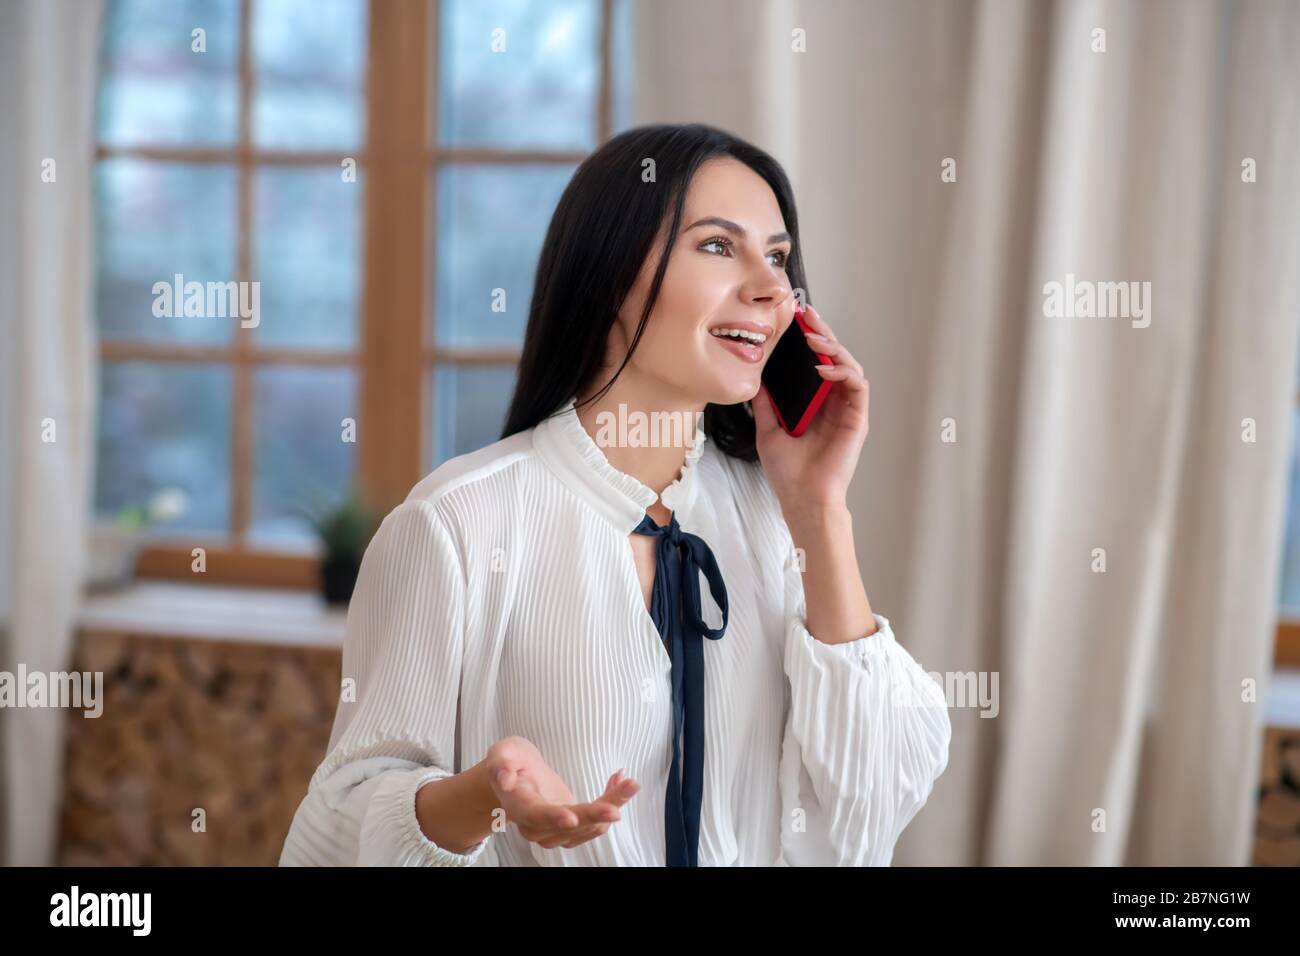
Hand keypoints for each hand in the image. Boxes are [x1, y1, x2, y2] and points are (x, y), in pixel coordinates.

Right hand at [485, 736, 639, 849]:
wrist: (515, 778)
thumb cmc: (510, 762)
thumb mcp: (502, 752)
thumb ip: (501, 762)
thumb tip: (504, 777)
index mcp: (518, 805)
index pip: (535, 816)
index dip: (553, 818)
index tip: (571, 818)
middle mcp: (537, 826)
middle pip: (570, 826)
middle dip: (595, 814)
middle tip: (619, 803)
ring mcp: (555, 831)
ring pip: (589, 827)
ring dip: (612, 805)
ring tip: (629, 782)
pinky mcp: (572, 828)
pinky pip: (596, 823)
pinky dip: (611, 803)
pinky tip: (620, 782)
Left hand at [751, 302, 869, 513]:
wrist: (801, 497)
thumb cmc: (788, 471)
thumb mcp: (767, 429)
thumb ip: (765, 404)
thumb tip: (755, 378)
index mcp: (815, 403)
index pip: (816, 362)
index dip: (810, 339)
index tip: (797, 320)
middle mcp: (834, 402)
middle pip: (835, 358)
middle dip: (822, 333)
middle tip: (807, 314)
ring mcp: (847, 409)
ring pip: (849, 366)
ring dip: (833, 348)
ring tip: (814, 339)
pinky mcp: (857, 418)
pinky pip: (857, 385)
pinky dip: (843, 371)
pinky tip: (824, 368)